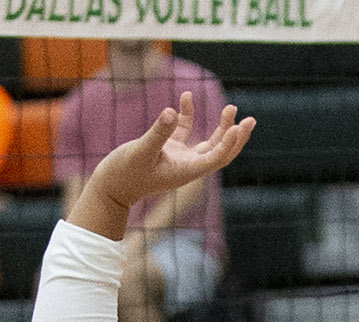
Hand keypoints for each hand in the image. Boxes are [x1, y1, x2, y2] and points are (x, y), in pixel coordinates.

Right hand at [69, 93, 253, 239]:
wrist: (109, 187)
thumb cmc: (123, 174)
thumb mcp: (140, 152)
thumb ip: (158, 133)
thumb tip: (172, 112)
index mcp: (185, 171)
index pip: (215, 158)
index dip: (228, 144)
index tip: (237, 127)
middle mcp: (187, 166)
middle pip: (220, 152)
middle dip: (236, 138)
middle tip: (250, 120)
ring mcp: (179, 158)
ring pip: (208, 143)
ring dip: (221, 127)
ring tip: (231, 108)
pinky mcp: (167, 150)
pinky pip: (184, 131)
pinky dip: (188, 115)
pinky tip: (186, 96)